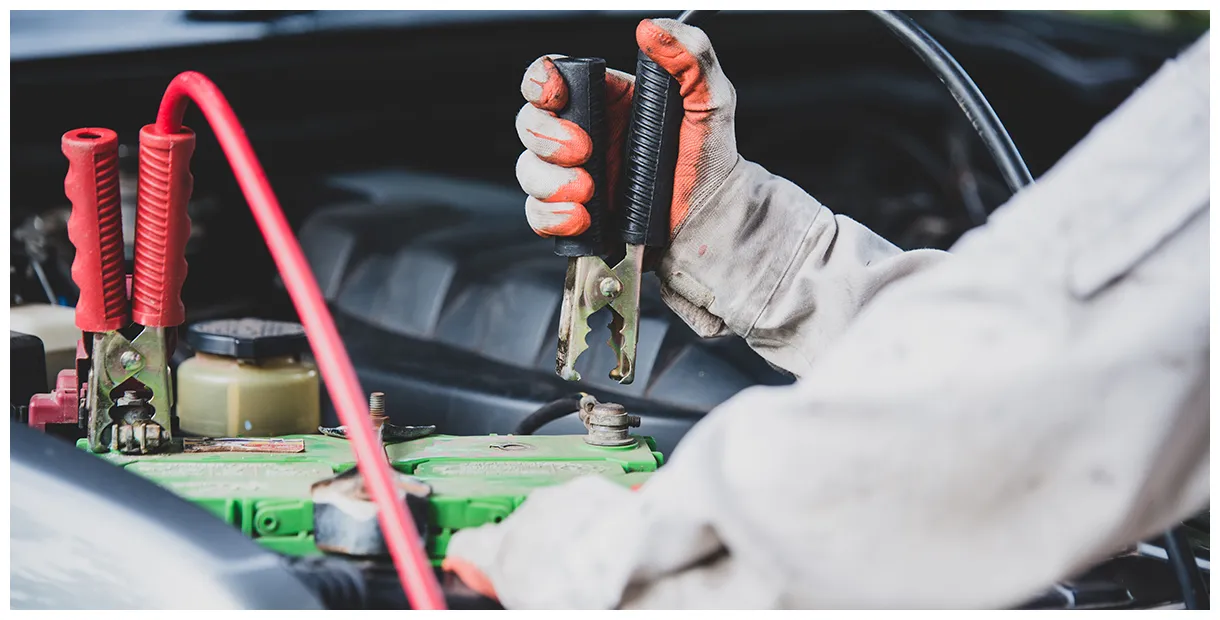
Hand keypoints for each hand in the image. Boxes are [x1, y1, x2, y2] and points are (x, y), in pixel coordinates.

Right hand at [516, 18, 738, 241]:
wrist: (711, 221)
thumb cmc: (710, 162)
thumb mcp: (711, 102)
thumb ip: (691, 58)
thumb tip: (653, 30)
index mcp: (606, 100)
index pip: (552, 76)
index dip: (540, 81)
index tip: (555, 95)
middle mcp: (584, 134)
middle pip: (529, 122)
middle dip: (545, 136)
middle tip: (583, 151)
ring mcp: (574, 175)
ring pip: (528, 170)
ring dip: (549, 181)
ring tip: (588, 192)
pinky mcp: (572, 214)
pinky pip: (538, 214)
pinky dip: (552, 217)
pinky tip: (583, 218)